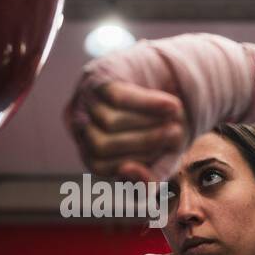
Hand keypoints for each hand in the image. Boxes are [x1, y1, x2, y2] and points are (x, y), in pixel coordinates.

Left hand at [64, 78, 187, 183]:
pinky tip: (172, 106)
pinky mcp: (101, 74)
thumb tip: (127, 172)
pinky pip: (118, 97)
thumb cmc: (163, 127)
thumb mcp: (162, 158)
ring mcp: (86, 96)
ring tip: (175, 116)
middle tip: (175, 133)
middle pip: (99, 145)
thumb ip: (149, 180)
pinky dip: (148, 105)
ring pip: (109, 122)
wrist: (173, 80)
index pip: (98, 165)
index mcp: (86, 145)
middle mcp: (78, 120)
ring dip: (148, 123)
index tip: (168, 154)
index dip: (135, 164)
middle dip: (144, 143)